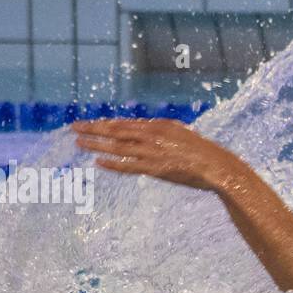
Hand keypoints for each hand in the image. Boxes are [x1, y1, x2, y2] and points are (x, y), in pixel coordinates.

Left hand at [73, 119, 248, 191]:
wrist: (219, 167)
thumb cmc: (203, 154)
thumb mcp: (181, 136)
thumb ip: (162, 135)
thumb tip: (148, 134)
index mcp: (159, 125)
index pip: (125, 123)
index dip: (105, 123)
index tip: (90, 123)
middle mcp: (153, 135)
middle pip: (116, 131)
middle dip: (93, 129)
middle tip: (74, 128)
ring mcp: (153, 152)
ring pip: (119, 147)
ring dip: (97, 145)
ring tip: (79, 143)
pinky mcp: (156, 169)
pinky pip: (129, 166)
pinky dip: (113, 164)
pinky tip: (99, 163)